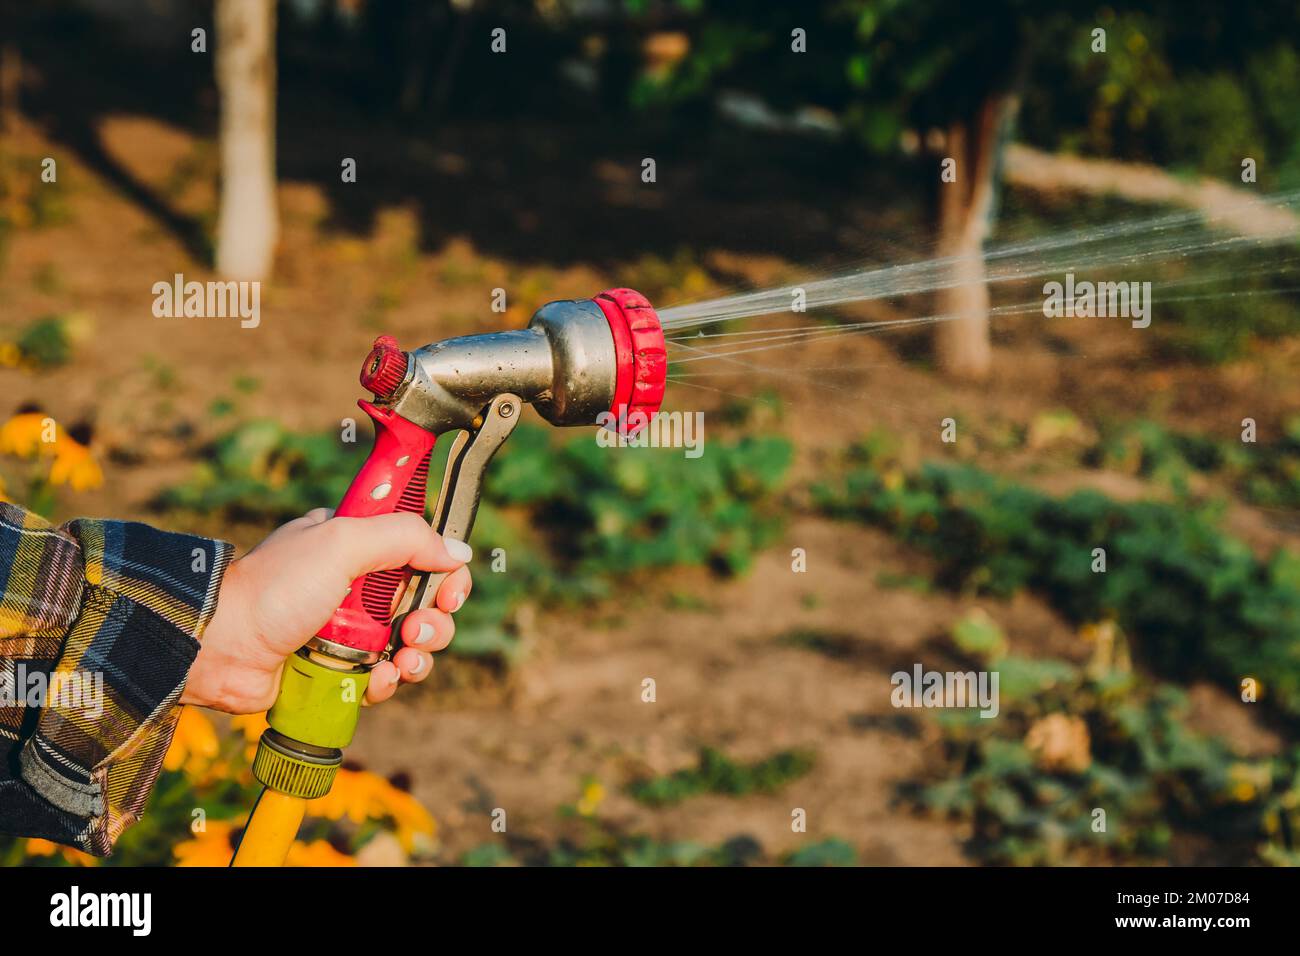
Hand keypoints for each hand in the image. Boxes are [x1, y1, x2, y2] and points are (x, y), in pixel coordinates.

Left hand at [183, 508, 471, 713]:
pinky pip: (383, 679)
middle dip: (434, 621)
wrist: (221, 646)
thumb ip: (404, 537)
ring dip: (419, 656)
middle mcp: (357, 588)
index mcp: (357, 547)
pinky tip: (376, 680)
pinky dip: (388, 682)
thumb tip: (459, 552)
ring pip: (411, 646)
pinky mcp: (338, 671)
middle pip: (425, 605)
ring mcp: (349, 632)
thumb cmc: (276, 588)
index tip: (449, 592)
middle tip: (417, 630)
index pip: (422, 555)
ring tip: (403, 659)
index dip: (445, 575)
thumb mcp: (341, 542)